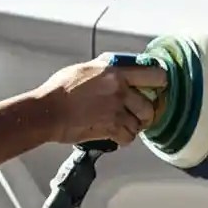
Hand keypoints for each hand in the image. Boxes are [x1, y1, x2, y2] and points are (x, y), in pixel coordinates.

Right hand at [39, 53, 166, 144]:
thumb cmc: (61, 89)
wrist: (48, 111)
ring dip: (133, 127)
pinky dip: (124, 138)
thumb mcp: (86, 69)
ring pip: (140, 123)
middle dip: (146, 112)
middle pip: (149, 105)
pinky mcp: (110, 128)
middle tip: (138, 114)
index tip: (157, 87)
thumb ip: (106, 70)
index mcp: (115, 72)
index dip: (159, 82)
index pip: (154, 74)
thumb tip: (117, 69)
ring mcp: (116, 110)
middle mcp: (120, 90)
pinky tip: (116, 134)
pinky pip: (128, 137)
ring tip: (123, 125)